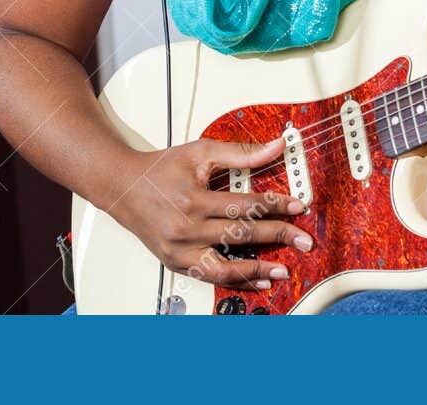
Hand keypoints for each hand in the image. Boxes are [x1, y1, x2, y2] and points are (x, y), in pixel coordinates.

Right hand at [111, 137, 312, 289]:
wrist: (122, 187)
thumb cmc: (160, 169)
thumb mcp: (200, 152)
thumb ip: (241, 152)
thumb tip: (276, 146)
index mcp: (193, 199)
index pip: (245, 205)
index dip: (275, 206)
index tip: (297, 207)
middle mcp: (186, 229)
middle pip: (241, 236)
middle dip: (278, 237)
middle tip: (304, 239)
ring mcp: (179, 250)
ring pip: (225, 267)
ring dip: (257, 270)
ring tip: (282, 270)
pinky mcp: (175, 263)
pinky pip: (209, 276)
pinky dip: (235, 280)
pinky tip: (256, 280)